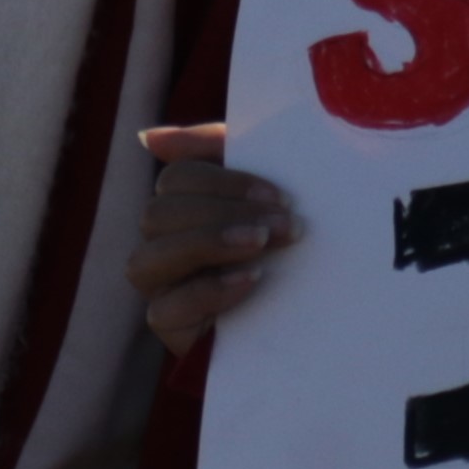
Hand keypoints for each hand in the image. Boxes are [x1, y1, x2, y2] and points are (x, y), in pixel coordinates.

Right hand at [132, 122, 301, 354]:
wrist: (321, 323)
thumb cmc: (285, 246)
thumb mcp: (263, 192)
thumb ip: (218, 148)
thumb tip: (151, 138)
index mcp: (184, 206)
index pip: (177, 178)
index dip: (225, 182)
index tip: (279, 196)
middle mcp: (163, 244)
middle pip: (159, 214)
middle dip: (223, 213)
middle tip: (284, 225)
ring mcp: (162, 288)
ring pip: (146, 260)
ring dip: (207, 244)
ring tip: (261, 244)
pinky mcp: (172, 329)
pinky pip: (164, 311)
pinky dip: (208, 292)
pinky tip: (251, 280)